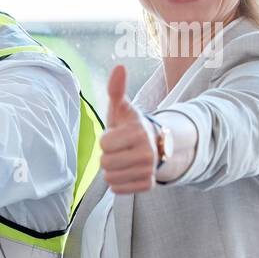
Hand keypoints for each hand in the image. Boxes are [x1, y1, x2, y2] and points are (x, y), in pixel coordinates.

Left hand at [99, 64, 157, 193]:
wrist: (154, 145)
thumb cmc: (130, 125)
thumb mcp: (121, 107)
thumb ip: (116, 89)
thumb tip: (119, 67)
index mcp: (139, 132)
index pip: (104, 145)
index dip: (106, 140)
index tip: (117, 135)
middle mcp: (148, 152)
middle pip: (105, 163)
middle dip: (108, 156)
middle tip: (120, 149)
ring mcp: (149, 170)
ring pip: (110, 178)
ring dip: (112, 170)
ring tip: (123, 159)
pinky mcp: (148, 185)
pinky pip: (118, 190)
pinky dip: (118, 183)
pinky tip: (127, 171)